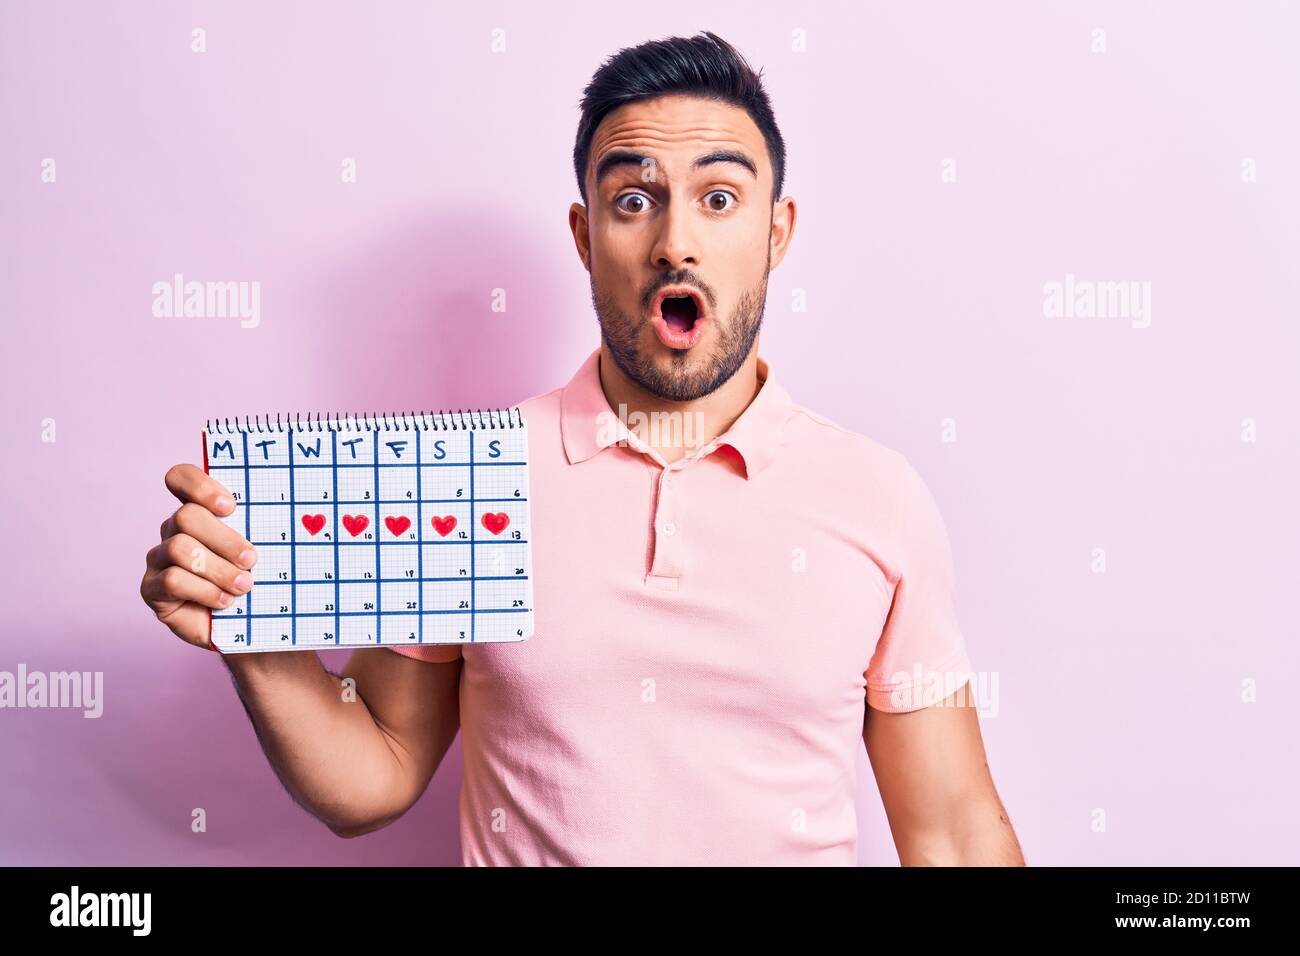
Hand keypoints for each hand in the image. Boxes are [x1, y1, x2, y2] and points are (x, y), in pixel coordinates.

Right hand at [139, 464, 256, 649]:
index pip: (180, 478)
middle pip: (186, 516)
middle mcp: (173, 530)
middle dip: (224, 539)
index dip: (200, 485)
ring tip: (244, 586)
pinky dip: (204, 591)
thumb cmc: (260, 580)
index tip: (231, 506)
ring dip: (218, 569)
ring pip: (179, 548)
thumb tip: (301, 514)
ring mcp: (159, 558)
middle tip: (252, 559)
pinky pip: (172, 580)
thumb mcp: (266, 550)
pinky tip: (225, 602)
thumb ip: (264, 526)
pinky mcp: (152, 589)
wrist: (251, 625)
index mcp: (199, 510)